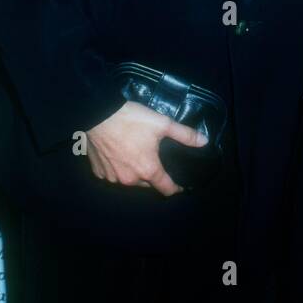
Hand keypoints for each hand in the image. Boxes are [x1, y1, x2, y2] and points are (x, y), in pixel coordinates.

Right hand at [86, 101, 206, 197]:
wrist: (98, 114)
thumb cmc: (131, 119)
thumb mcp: (162, 124)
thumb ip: (184, 134)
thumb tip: (205, 142)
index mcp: (148, 170)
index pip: (166, 189)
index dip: (176, 188)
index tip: (180, 186)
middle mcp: (130, 179)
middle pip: (147, 184)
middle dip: (153, 176)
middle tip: (156, 161)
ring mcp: (112, 178)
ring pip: (129, 180)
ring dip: (134, 173)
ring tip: (137, 156)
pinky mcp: (98, 172)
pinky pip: (113, 175)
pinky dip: (117, 168)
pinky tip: (119, 155)